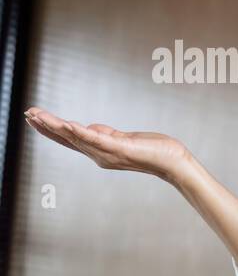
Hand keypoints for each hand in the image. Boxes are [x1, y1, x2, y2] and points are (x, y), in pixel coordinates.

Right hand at [24, 107, 191, 182]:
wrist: (173, 162)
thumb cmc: (152, 151)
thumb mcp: (122, 140)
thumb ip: (105, 135)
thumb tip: (90, 127)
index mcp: (99, 151)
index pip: (69, 139)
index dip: (50, 129)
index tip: (34, 117)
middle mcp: (99, 155)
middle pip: (67, 139)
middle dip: (46, 126)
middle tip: (27, 114)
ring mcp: (108, 153)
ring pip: (76, 138)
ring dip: (56, 126)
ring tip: (38, 116)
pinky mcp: (120, 148)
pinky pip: (97, 139)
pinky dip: (82, 132)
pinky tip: (68, 125)